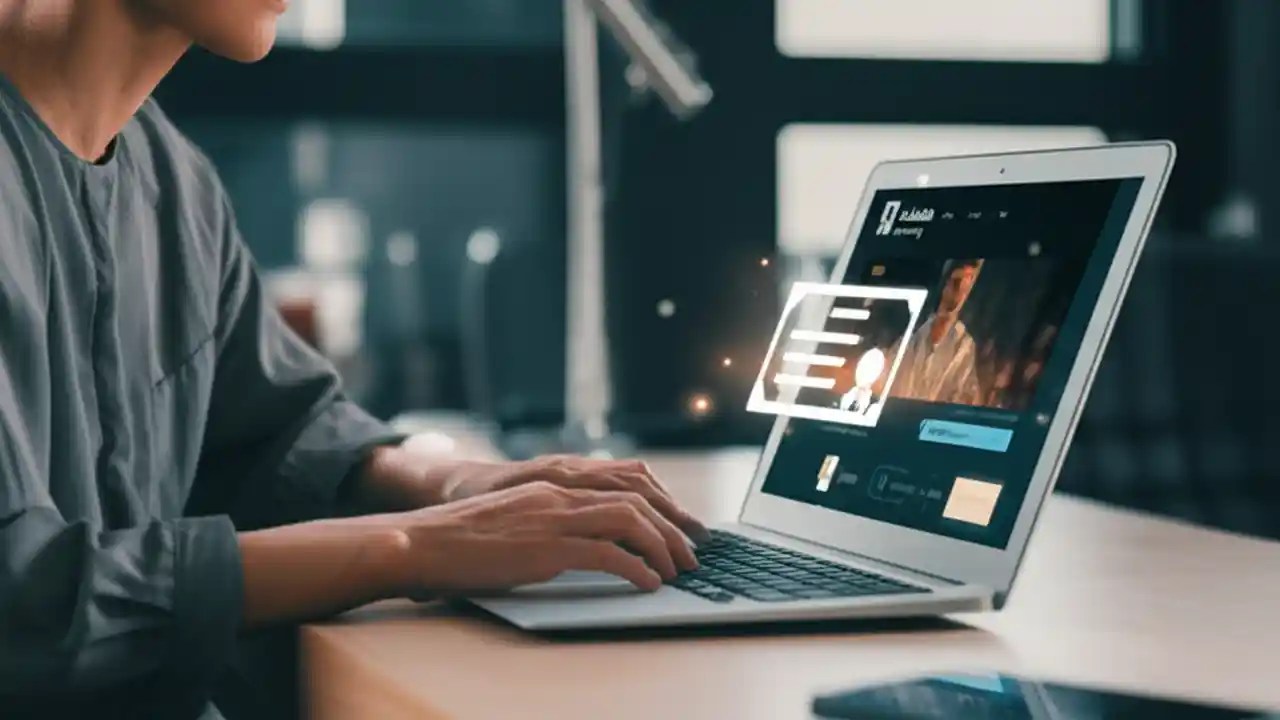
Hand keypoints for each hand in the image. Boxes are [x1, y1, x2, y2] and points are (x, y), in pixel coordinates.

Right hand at [437, 455, 710, 544]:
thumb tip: (582, 543)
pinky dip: (635, 568)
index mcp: (553, 484)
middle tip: (692, 553)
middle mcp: (559, 493)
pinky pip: (606, 554)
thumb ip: (548, 521)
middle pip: (637, 498)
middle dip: (673, 526)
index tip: (681, 524)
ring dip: (661, 546)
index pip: (624, 480)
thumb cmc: (461, 539)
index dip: (661, 501)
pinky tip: (648, 584)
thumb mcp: (515, 519)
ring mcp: (553, 518)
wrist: (422, 541)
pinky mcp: (546, 548)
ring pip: (630, 519)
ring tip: (676, 571)